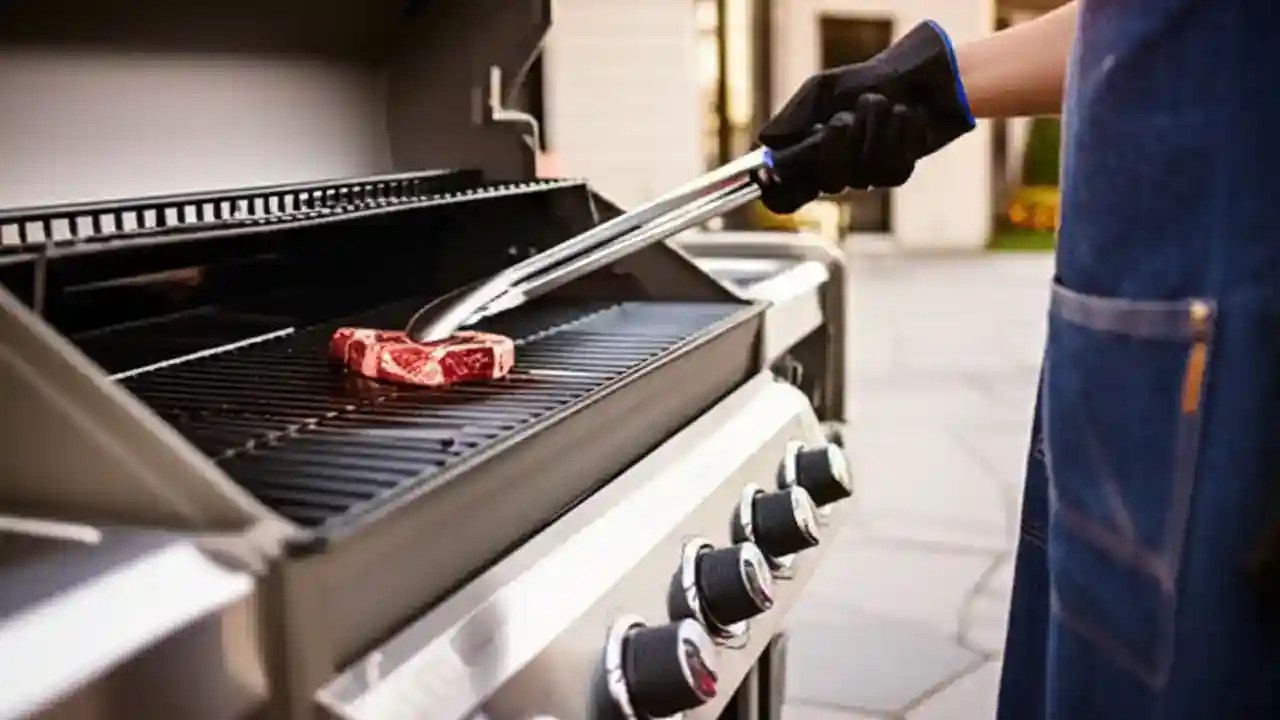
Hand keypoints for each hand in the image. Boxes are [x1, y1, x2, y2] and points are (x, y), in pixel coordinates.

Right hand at [758, 94, 927, 213]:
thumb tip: (765, 141)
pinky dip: (899, 135)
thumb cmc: (868, 80)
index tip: (769, 175)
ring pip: (862, 174)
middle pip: (825, 181)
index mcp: (807, 152)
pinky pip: (891, 169)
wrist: (921, 77)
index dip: (776, 188)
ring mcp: (864, 176)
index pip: (783, 191)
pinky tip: (903, 118)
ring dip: (874, 129)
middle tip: (845, 116)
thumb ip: (795, 115)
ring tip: (881, 105)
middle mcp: (832, 170)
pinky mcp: (895, 174)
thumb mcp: (824, 88)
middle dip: (837, 141)